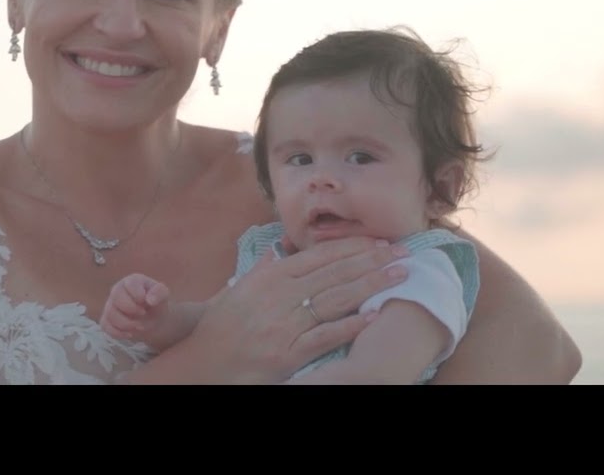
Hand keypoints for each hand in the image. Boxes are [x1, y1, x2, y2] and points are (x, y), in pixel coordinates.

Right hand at [100, 273, 171, 340]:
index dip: (137, 294)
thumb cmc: (156, 303)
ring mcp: (110, 305)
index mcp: (132, 281)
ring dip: (126, 323)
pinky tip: (130, 334)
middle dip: (131, 308)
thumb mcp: (163, 295)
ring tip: (140, 326)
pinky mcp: (107, 319)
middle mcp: (118, 290)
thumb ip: (159, 293)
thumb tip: (149, 300)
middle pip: (116, 297)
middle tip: (143, 314)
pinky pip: (105, 325)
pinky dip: (118, 332)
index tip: (146, 302)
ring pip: (110, 313)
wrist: (153, 320)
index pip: (129, 284)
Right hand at [184, 238, 409, 383]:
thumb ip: (262, 269)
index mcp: (269, 277)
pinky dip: (350, 326)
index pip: (319, 256)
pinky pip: (324, 336)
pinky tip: (373, 316)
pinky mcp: (287, 353)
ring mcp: (284, 325)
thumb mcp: (236, 290)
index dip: (352, 246)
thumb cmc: (218, 327)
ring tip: (399, 276)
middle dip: (371, 260)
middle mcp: (278, 296)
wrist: (201, 362)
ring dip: (370, 285)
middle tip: (402, 253)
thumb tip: (280, 249)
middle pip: (334, 273)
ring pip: (335, 299)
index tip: (378, 240)